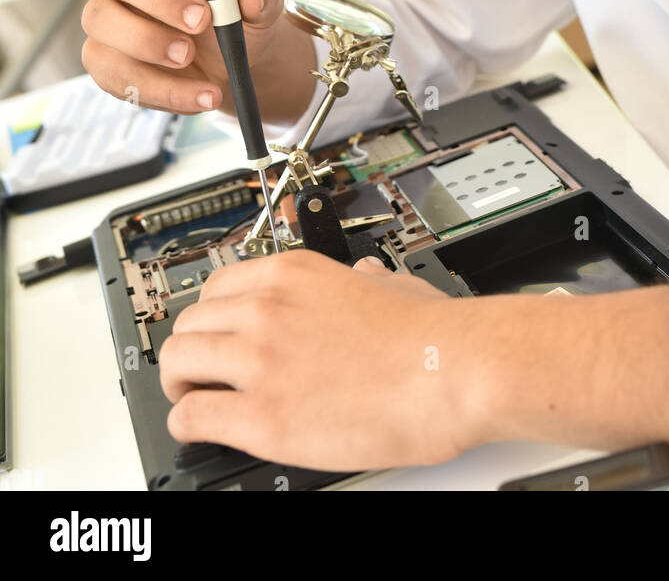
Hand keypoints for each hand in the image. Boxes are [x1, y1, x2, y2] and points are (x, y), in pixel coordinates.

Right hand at [81, 0, 307, 115]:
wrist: (230, 67)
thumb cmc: (235, 21)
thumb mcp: (261, 8)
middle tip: (202, 20)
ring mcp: (111, 17)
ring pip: (100, 18)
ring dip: (145, 42)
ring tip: (189, 58)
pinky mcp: (105, 58)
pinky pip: (111, 71)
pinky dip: (157, 88)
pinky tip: (197, 96)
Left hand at [160, 251, 485, 471]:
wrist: (452, 371)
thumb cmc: (432, 335)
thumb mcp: (388, 282)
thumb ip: (362, 279)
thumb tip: (363, 277)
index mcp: (293, 275)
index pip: (216, 286)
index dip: (212, 317)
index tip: (215, 334)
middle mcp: (267, 309)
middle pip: (189, 324)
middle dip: (192, 351)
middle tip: (203, 373)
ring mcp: (260, 361)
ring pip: (177, 364)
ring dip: (181, 386)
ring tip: (197, 402)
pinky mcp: (262, 416)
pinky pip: (192, 417)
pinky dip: (188, 425)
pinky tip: (204, 431)